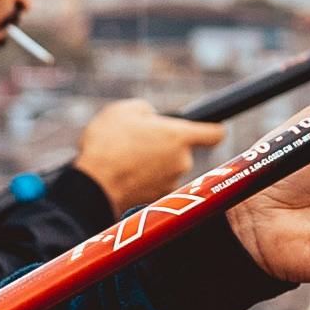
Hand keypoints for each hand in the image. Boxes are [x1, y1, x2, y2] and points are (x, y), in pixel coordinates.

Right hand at [71, 99, 216, 209]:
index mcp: (179, 136)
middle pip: (182, 149)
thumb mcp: (124, 110)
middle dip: (164, 145)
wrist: (94, 185)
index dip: (214, 129)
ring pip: (167, 166)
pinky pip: (155, 182)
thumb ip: (146, 110)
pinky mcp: (158, 198)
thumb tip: (151, 119)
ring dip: (153, 162)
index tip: (212, 129)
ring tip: (126, 157)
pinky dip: (144, 178)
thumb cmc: (108, 144)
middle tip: (139, 140)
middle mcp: (182, 161)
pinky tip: (124, 172)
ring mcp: (171, 182)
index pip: (215, 133)